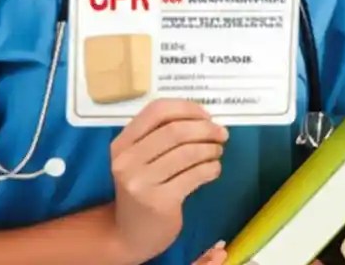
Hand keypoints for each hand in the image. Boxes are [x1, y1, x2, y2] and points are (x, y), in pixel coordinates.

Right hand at [108, 98, 228, 262]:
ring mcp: (141, 182)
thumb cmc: (142, 190)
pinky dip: (211, 168)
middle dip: (206, 128)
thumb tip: (204, 118)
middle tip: (222, 133)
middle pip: (176, 130)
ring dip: (211, 148)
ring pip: (188, 152)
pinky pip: (195, 175)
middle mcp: (126, 161)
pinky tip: (214, 169)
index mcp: (122, 143)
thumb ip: (160, 136)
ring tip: (218, 151)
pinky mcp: (159, 202)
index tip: (206, 115)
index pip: (157, 110)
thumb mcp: (139, 160)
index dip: (187, 108)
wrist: (128, 236)